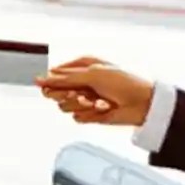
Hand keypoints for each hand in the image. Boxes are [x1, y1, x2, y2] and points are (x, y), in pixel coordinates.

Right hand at [34, 56, 154, 125]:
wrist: (143, 103)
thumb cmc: (123, 82)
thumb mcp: (92, 74)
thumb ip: (64, 78)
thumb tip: (41, 78)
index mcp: (81, 66)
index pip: (53, 75)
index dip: (54, 83)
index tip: (58, 86)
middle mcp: (80, 82)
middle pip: (55, 93)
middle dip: (67, 95)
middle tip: (80, 94)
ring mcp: (84, 99)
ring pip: (64, 106)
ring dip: (81, 105)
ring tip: (97, 101)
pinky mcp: (90, 114)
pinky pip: (77, 118)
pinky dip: (90, 114)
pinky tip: (103, 109)